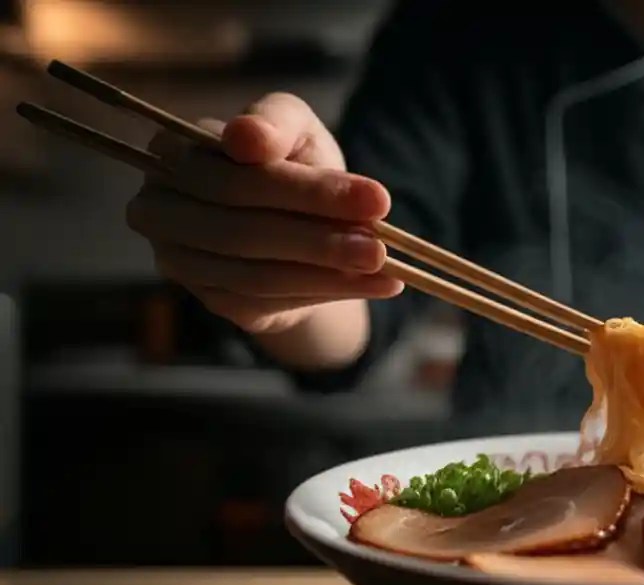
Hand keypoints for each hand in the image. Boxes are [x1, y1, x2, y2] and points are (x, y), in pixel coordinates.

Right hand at [125, 92, 402, 336]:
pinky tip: (375, 285)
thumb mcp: (294, 128)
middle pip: (243, 230)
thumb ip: (276, 124)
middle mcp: (158, 209)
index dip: (308, 191)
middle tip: (381, 245)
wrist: (298, 219)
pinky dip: (329, 292)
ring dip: (328, 272)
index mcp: (170, 152)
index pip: (237, 178)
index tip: (377, 198)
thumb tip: (246, 137)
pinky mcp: (212, 300)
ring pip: (258, 273)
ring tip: (385, 266)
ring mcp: (179, 261)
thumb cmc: (291, 161)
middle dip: (320, 238)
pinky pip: (271, 301)